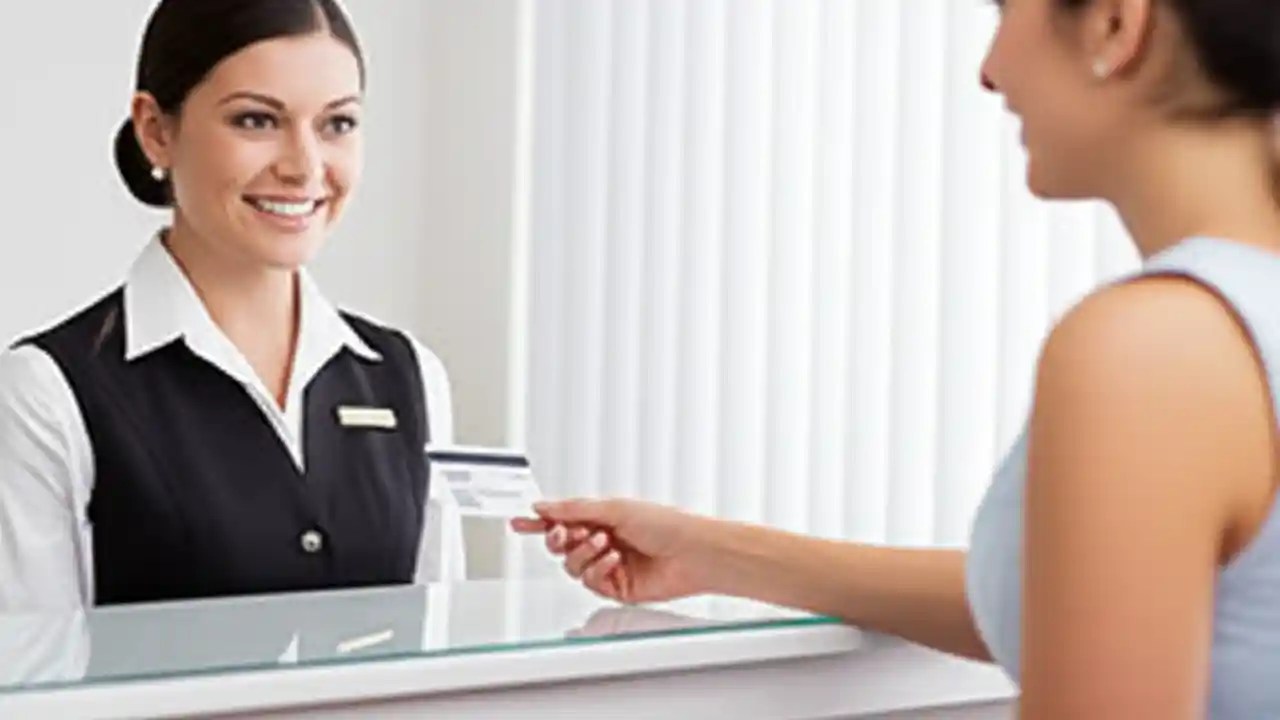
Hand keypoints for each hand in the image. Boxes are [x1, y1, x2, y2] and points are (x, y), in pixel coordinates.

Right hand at [510, 499, 712, 603]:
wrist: (693, 553)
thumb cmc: (666, 524)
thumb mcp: (615, 508)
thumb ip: (574, 509)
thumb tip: (544, 506)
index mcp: (603, 518)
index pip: (563, 520)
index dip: (539, 522)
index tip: (519, 522)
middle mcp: (603, 541)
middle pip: (561, 545)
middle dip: (559, 539)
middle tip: (565, 533)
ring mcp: (608, 566)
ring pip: (572, 566)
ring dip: (583, 553)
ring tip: (605, 543)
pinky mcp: (616, 588)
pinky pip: (590, 581)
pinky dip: (598, 569)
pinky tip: (614, 560)